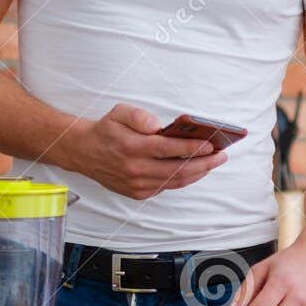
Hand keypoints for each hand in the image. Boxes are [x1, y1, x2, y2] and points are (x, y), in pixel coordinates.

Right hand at [62, 104, 225, 199]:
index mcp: (132, 148)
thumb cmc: (107, 130)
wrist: (84, 152)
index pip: (169, 150)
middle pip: (177, 169)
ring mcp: (137, 184)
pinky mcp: (138, 193)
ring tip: (213, 163)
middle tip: (221, 156)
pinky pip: (166, 187)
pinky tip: (195, 170)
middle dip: (204, 163)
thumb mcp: (119, 112)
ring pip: (175, 181)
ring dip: (198, 173)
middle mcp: (135, 169)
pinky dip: (183, 180)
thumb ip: (139, 116)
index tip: (211, 145)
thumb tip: (158, 127)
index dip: (192, 149)